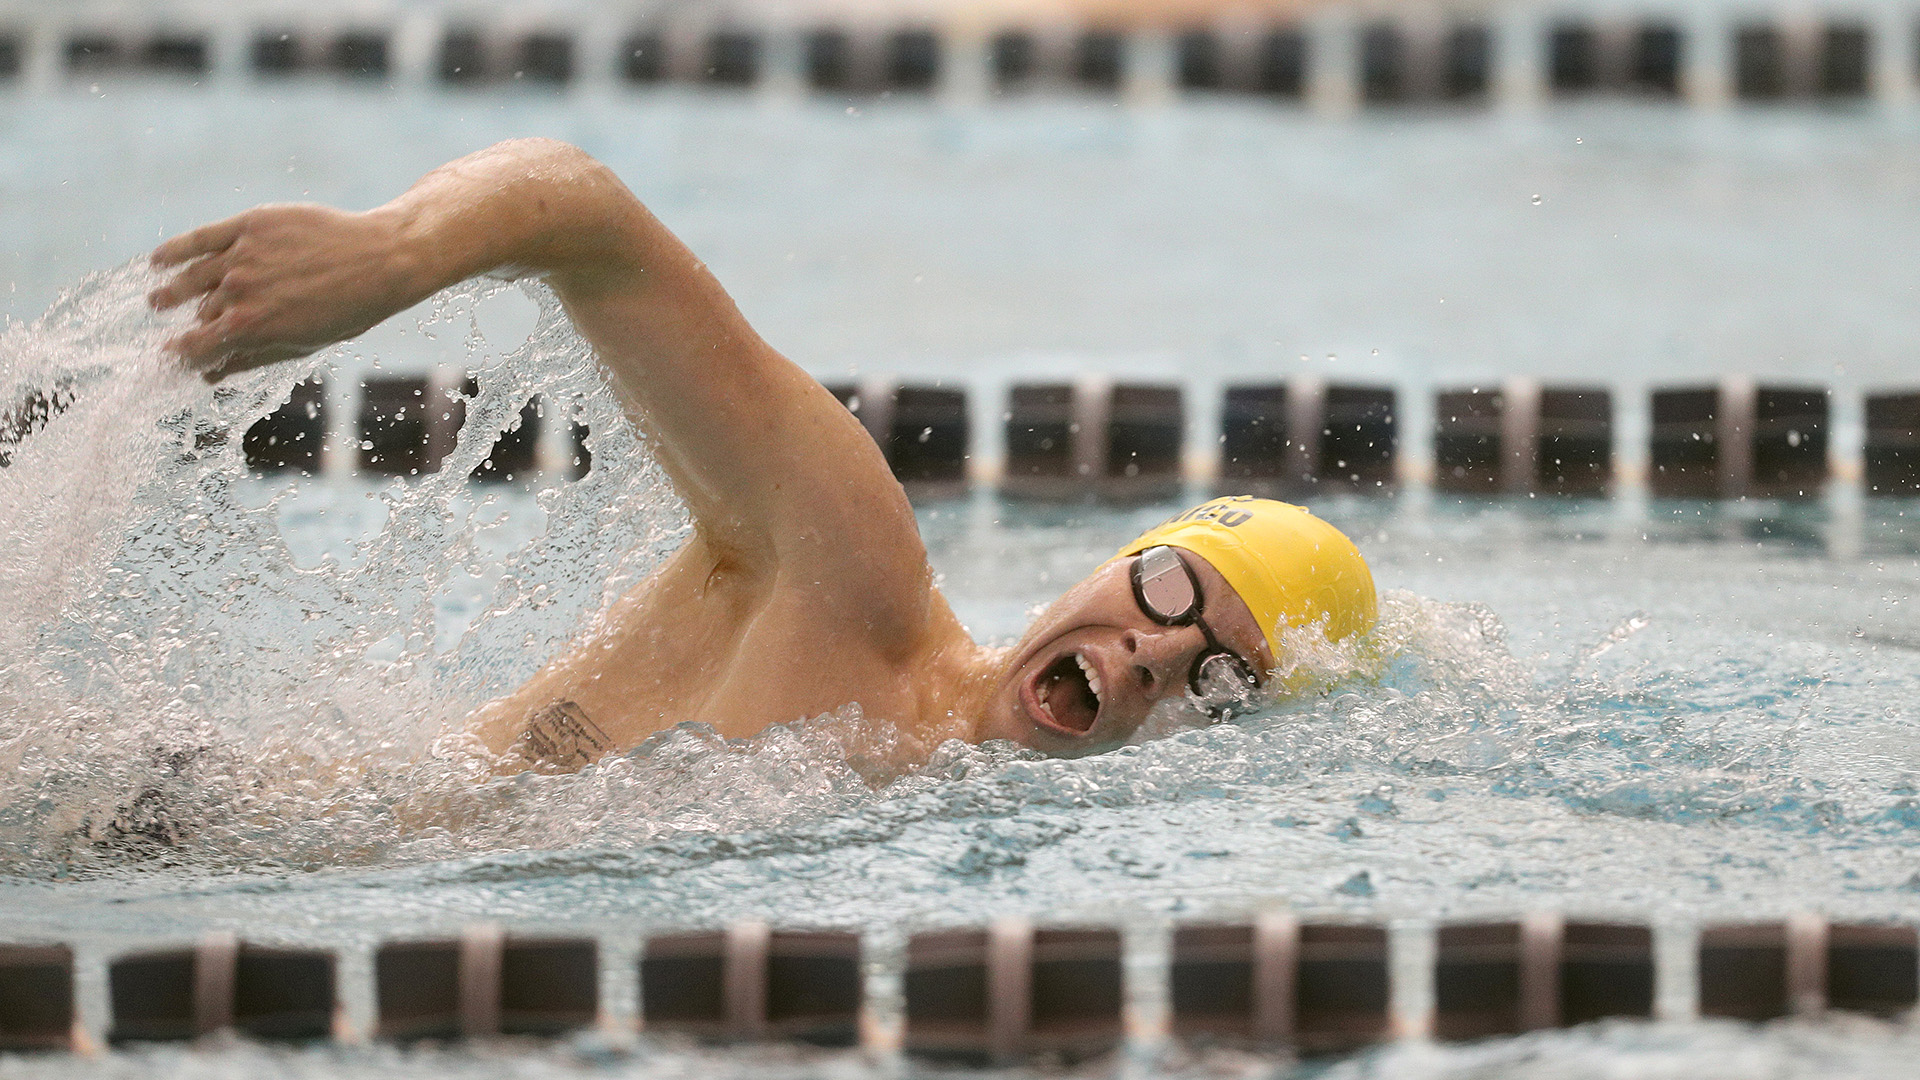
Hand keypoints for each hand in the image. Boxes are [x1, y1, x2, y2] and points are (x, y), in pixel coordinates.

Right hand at [148, 203, 423, 382]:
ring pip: (190, 277)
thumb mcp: (302, 344)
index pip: (195, 346)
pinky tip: (158, 260)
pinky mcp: (249, 225)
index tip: (170, 357)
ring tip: (157, 300)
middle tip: (175, 325)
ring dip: (170, 291)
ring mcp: (241, 255)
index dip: (180, 354)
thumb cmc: (347, 309)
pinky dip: (174, 250)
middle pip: (197, 312)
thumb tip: (209, 376)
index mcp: (250, 327)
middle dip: (188, 322)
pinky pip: (200, 238)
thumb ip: (252, 358)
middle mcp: (238, 291)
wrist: (380, 259)